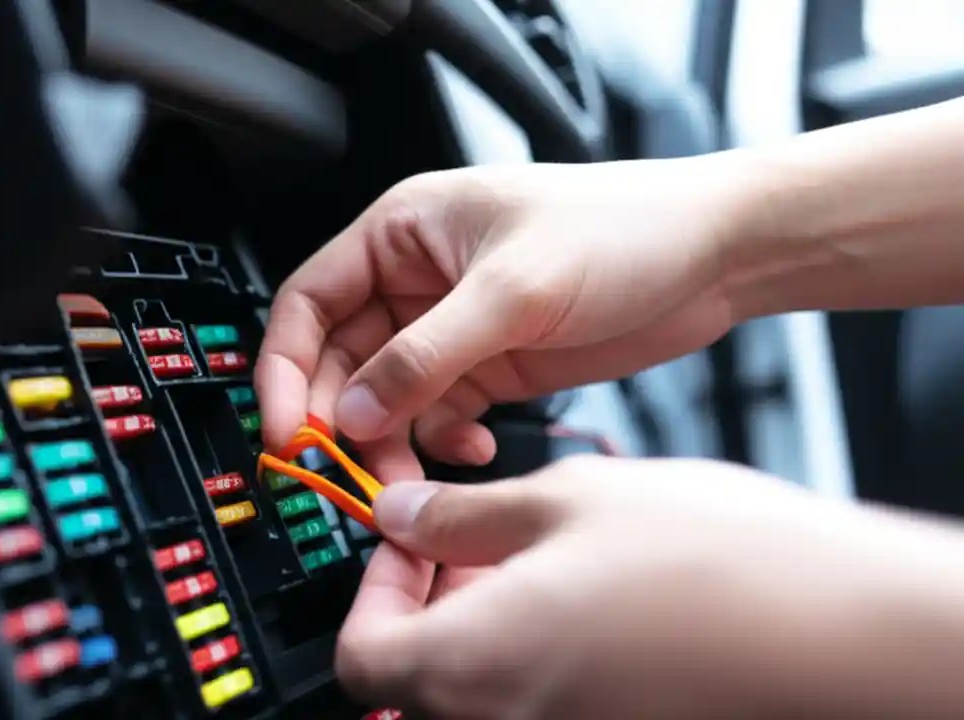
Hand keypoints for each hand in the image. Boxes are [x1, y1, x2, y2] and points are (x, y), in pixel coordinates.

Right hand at [255, 158, 750, 474]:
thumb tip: (349, 414)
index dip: (285, 367)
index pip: (310, 302)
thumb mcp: (512, 292)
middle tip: (347, 472)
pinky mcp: (492, 367)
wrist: (715, 256)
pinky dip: (443, 443)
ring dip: (393, 443)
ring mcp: (454, 329)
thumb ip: (424, 358)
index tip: (286, 429)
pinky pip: (438, 417)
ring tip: (412, 480)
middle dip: (341, 419)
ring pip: (387, 400)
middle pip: (342, 362)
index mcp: (403, 233)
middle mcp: (418, 282)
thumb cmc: (622, 229)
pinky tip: (474, 448)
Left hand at [337, 456, 963, 718]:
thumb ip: (462, 518)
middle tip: (475, 540)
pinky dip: (539, 656)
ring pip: (482, 691)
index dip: (370, 593)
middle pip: (416, 681)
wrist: (846, 632)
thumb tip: (402, 516)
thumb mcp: (565, 500)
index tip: (408, 543)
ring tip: (543, 554)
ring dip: (483, 626)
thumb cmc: (716, 565)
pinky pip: (543, 703)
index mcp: (473, 666)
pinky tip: (590, 597)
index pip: (360, 661)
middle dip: (429, 604)